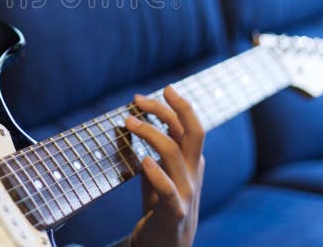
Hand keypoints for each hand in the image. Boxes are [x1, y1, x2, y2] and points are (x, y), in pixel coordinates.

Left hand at [124, 86, 205, 246]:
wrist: (166, 245)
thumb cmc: (161, 205)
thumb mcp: (159, 172)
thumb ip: (156, 149)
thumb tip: (137, 119)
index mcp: (192, 161)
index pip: (190, 126)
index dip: (176, 106)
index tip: (157, 91)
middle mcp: (193, 172)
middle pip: (193, 132)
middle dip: (172, 109)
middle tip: (142, 98)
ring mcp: (186, 191)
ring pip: (173, 153)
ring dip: (150, 132)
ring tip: (128, 122)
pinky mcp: (174, 211)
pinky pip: (168, 189)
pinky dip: (156, 173)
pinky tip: (143, 160)